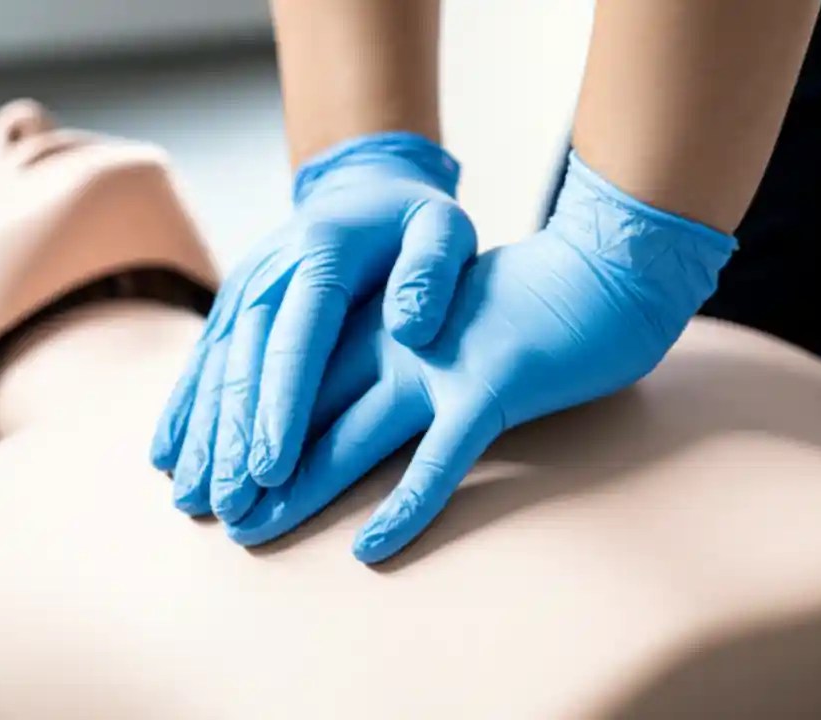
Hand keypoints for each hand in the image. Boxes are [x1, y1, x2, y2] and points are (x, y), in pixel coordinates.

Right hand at [149, 132, 476, 522]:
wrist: (366, 186)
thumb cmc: (415, 222)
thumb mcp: (444, 229)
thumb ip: (432, 270)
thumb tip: (410, 327)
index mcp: (323, 254)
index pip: (298, 338)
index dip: (282, 405)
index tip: (273, 467)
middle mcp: (270, 271)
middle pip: (244, 361)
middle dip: (232, 438)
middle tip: (231, 504)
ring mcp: (244, 288)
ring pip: (214, 368)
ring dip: (201, 436)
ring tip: (192, 501)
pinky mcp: (233, 306)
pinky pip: (201, 361)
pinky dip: (183, 411)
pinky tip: (167, 460)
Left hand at [225, 152, 736, 561]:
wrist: (608, 268)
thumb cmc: (533, 302)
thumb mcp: (452, 320)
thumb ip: (405, 347)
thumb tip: (365, 388)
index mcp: (387, 323)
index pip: (303, 378)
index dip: (255, 423)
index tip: (215, 466)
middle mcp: (401, 343)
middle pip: (311, 410)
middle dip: (257, 463)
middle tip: (212, 513)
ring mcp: (443, 364)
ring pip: (355, 436)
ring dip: (302, 487)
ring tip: (253, 531)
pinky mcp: (493, 388)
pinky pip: (440, 460)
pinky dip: (405, 505)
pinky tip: (369, 549)